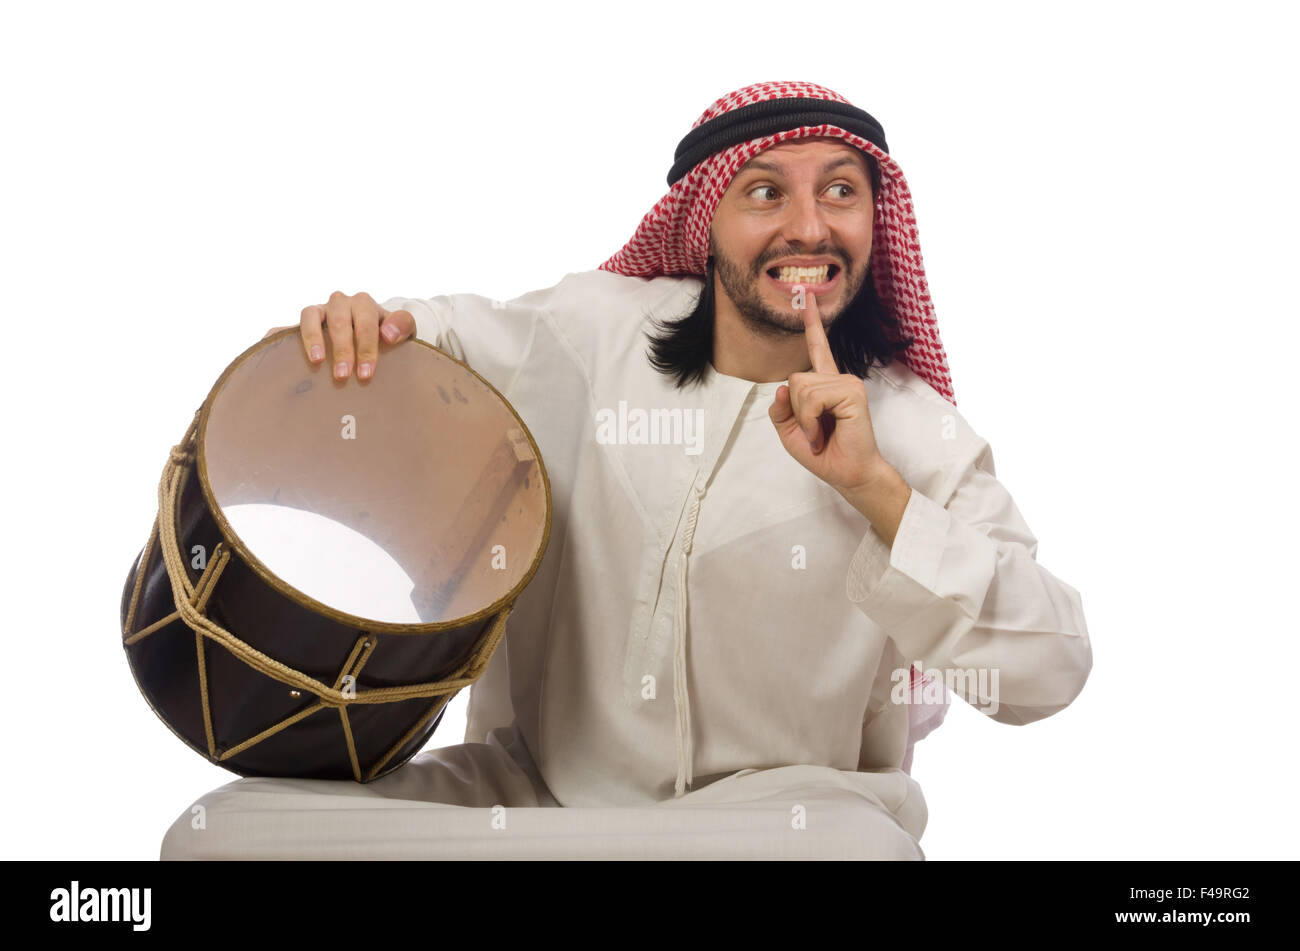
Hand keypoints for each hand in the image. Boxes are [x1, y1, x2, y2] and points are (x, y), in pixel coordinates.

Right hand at [273, 291, 416, 380]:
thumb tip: (389, 334)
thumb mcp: (405, 330)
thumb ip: (402, 325)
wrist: (376, 333)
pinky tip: (269, 346)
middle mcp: (340, 303)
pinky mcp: (302, 324)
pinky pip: (285, 326)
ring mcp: (319, 312)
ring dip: (312, 337)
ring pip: (310, 316)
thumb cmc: (389, 335)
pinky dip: (277, 335)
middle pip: (339, 321)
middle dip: (342, 349)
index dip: (366, 347)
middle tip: (344, 376)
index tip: (366, 373)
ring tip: (317, 361)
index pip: (365, 322)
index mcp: (364, 303)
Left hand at [768, 286, 889, 496]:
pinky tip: (824, 433)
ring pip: (801, 388)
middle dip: (795, 411)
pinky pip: (813, 399)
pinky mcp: (852, 392)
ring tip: (820, 434)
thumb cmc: (823, 453)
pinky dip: (811, 421)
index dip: (813, 323)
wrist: (847, 474)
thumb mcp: (789, 432)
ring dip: (804, 419)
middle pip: (794, 379)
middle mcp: (838, 379)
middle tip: (814, 432)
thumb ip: (780, 409)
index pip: (817, 348)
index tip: (808, 298)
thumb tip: (783, 387)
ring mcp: (847, 383)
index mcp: (825, 384)